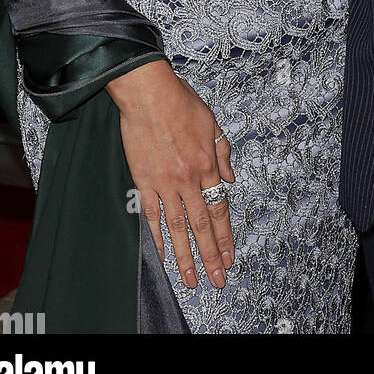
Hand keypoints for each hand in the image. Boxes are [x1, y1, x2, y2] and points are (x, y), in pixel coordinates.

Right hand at [107, 61, 235, 290]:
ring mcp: (165, 183)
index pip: (220, 208)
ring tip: (192, 278)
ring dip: (186, 256)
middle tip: (217, 279)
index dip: (225, 235)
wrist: (149, 94)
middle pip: (202, 225)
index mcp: (208, 165)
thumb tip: (230, 177)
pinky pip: (151, 216)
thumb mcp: (212, 123)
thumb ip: (223, 153)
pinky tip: (161, 255)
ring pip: (178, 227)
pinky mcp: (143, 182)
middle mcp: (189, 179)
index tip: (230, 256)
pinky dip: (157, 237)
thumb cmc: (180, 102)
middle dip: (211, 256)